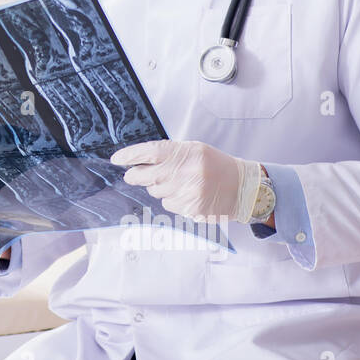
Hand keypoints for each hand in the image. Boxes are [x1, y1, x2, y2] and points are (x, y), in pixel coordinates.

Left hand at [110, 139, 263, 223]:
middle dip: (135, 176)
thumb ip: (168, 153)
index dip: (129, 156)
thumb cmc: (215, 165)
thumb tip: (137, 161)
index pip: (149, 152)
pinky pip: (167, 205)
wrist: (242, 187)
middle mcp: (185, 172)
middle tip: (132, 175)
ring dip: (159, 188)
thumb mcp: (194, 150)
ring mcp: (187, 192)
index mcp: (185, 153)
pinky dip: (171, 200)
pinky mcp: (190, 209)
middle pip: (144, 176)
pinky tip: (186, 194)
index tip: (116, 160)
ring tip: (178, 182)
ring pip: (155, 192)